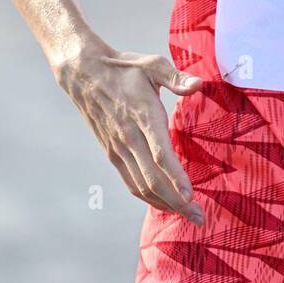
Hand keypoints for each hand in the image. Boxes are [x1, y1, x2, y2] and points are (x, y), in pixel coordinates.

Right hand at [51, 36, 205, 225]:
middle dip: (177, 202)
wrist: (83, 74)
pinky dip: (148, 196)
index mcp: (143, 116)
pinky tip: (164, 202)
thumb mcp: (152, 64)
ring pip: (141, 186)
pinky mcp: (112, 153)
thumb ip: (176, 77)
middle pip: (153, 179)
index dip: (175, 178)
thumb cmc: (123, 68)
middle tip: (199, 218)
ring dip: (165, 204)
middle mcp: (129, 138)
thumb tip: (198, 84)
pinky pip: (131, 181)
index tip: (191, 196)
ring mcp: (119, 149)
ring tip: (187, 214)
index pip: (160, 155)